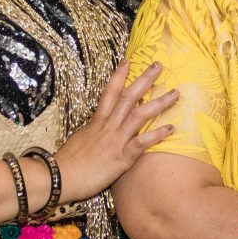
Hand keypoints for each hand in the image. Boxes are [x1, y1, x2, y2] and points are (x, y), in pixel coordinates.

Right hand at [58, 61, 179, 200]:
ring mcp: (115, 140)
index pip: (110, 92)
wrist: (61, 177)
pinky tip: (171, 128)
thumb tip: (96, 127)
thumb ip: (92, 131)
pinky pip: (141, 143)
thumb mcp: (80, 139)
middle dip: (144, 80)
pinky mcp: (121, 158)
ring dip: (159, 103)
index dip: (119, 76)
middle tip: (158, 66)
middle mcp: (108, 126)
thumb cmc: (68, 161)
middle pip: (128, 97)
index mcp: (98, 121)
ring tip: (176, 93)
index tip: (128, 61)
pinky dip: (156, 135)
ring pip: (139, 116)